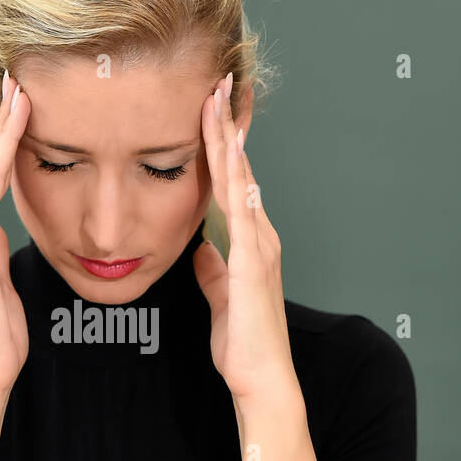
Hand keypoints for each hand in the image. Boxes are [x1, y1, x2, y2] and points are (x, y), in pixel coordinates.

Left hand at [193, 74, 299, 404]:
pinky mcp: (252, 260)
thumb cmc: (243, 345)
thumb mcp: (221, 298)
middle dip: (226, 125)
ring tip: (216, 97)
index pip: (232, 182)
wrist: (261, 379)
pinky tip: (223, 151)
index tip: (208, 110)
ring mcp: (259, 244)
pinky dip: (231, 176)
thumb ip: (212, 271)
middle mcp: (259, 235)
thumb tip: (199, 250)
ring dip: (228, 137)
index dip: (221, 145)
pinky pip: (239, 208)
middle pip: (239, 168)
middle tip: (216, 81)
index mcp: (249, 242)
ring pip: (241, 178)